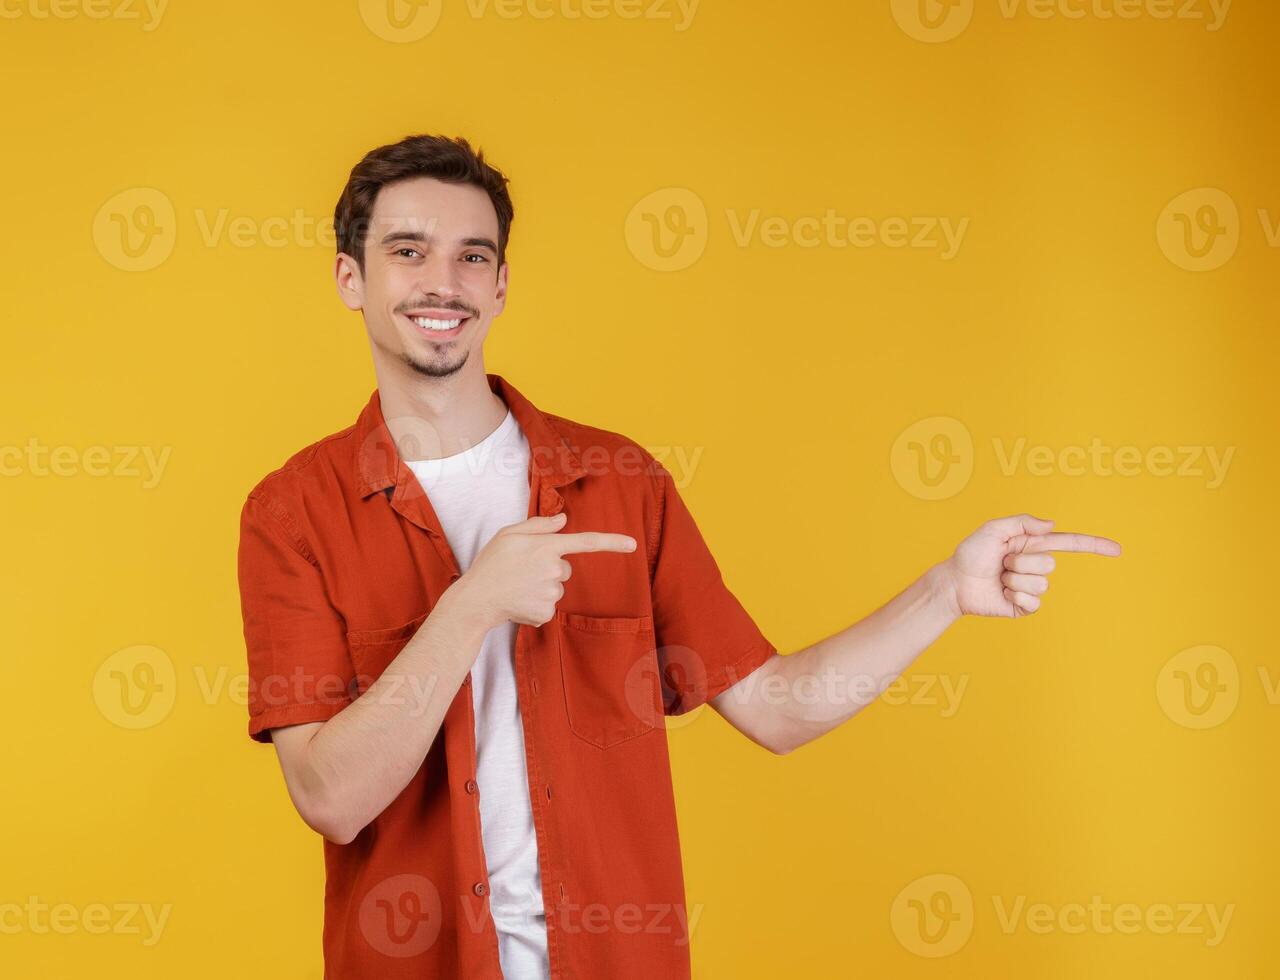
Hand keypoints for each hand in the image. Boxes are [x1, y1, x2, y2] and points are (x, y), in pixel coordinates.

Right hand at [448, 512, 636, 628]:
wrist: (476, 599)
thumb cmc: (491, 563)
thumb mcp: (509, 534)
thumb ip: (539, 525)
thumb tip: (564, 519)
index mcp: (547, 546)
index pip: (586, 542)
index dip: (612, 542)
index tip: (633, 544)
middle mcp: (554, 568)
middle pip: (565, 568)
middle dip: (549, 568)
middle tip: (522, 571)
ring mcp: (552, 592)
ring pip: (557, 587)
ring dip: (541, 587)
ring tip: (517, 586)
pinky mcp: (546, 612)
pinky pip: (549, 607)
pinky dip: (536, 605)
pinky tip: (519, 601)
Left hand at [940, 514, 1120, 617]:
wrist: (955, 582)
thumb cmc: (971, 554)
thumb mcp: (993, 530)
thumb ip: (1022, 523)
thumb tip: (1052, 525)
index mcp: (1033, 544)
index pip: (1070, 544)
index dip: (1094, 546)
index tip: (1117, 549)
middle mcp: (1035, 565)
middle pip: (1049, 564)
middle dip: (1021, 561)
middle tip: (1000, 561)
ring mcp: (1032, 587)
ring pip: (1040, 584)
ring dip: (1014, 579)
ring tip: (999, 577)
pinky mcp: (1025, 606)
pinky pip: (1033, 602)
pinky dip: (1014, 596)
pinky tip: (1002, 593)